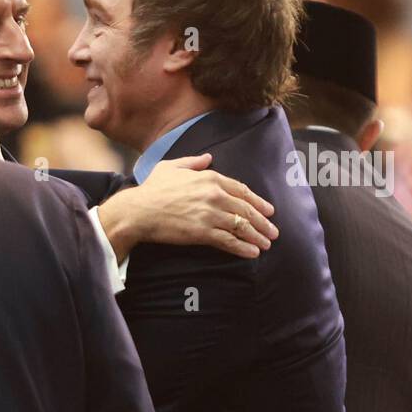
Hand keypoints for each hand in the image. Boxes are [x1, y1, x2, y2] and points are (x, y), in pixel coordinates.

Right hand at [98, 153, 276, 258]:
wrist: (138, 211)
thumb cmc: (151, 189)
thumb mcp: (171, 167)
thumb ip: (192, 161)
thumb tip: (208, 158)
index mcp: (209, 178)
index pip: (241, 190)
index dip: (257, 201)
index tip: (268, 210)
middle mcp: (214, 195)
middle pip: (246, 209)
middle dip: (263, 222)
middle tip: (274, 232)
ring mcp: (209, 214)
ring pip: (241, 226)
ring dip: (257, 236)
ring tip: (266, 245)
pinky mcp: (202, 232)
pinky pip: (228, 240)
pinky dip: (243, 247)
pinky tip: (252, 253)